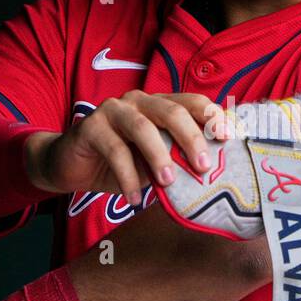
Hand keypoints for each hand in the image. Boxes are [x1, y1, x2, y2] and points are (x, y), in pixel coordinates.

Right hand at [26, 90, 230, 206]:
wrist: (71, 166)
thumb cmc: (121, 163)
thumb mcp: (154, 162)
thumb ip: (177, 159)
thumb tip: (213, 175)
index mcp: (160, 105)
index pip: (193, 102)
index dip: (212, 117)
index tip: (229, 138)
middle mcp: (139, 101)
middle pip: (172, 111)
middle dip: (191, 138)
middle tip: (203, 166)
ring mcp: (114, 110)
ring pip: (143, 128)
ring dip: (159, 156)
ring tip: (168, 183)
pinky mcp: (91, 126)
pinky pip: (114, 150)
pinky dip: (127, 178)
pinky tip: (133, 199)